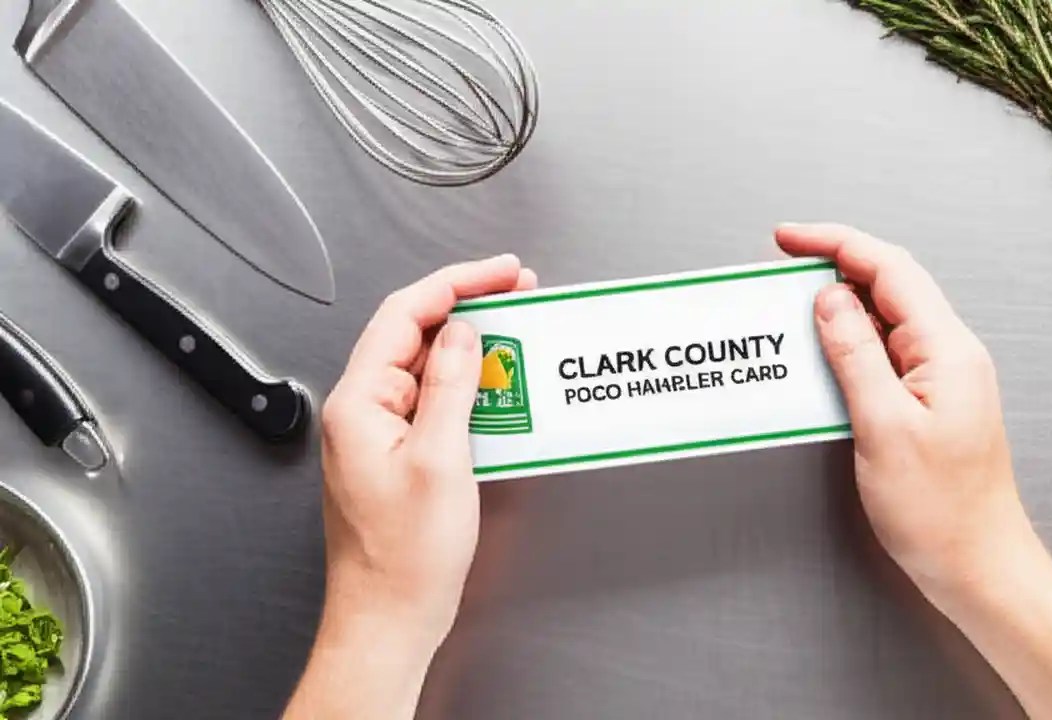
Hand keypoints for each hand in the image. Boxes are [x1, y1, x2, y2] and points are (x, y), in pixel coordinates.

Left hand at [320, 254, 535, 642]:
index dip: (457, 283)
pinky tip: (502, 389)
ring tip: (520, 335)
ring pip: (428, 368)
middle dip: (469, 307)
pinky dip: (470, 388)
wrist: (388, 620)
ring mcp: (379, 433)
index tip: (500, 272)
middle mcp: (362, 412)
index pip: (405, 315)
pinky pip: (435, 403)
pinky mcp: (399, 454)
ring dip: (474, 348)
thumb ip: (453, 387)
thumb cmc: (402, 561)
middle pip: (415, 334)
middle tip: (519, 292)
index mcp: (358, 404)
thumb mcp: (441, 461)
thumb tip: (463, 334)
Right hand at [777, 223, 1030, 599]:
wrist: (977, 565)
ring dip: (837, 309)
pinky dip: (849, 344)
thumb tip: (829, 300)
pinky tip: (821, 357)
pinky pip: (885, 354)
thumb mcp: (883, 427)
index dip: (835, 243)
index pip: (889, 269)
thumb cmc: (940, 511)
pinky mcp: (929, 401)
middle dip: (833, 267)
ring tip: (791, 314)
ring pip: (884, 319)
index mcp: (948, 350)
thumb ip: (854, 355)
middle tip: (781, 269)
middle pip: (888, 285)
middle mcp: (950, 354)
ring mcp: (941, 377)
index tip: (788, 238)